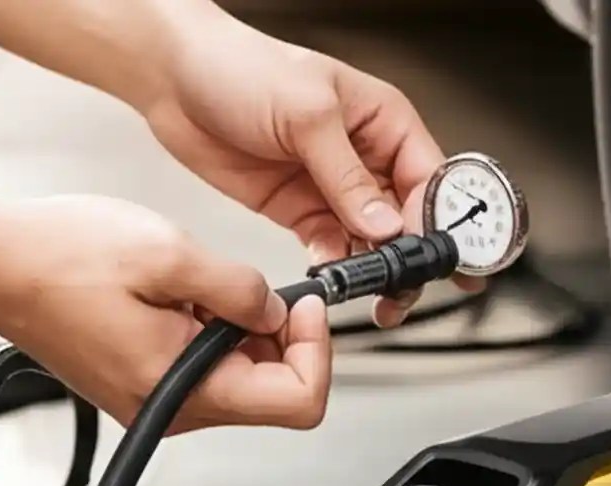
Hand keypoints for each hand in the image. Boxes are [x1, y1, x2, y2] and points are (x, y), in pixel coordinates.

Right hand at [0, 195, 331, 433]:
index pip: (299, 402)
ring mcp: (157, 399)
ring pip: (242, 377)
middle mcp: (171, 410)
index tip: (305, 306)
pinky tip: (184, 294)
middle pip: (275, 393)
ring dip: (244, 330)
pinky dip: (215, 329)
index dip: (317, 350)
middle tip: (264, 289)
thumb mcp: (172, 255)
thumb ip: (241, 290)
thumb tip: (277, 312)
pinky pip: (206, 365)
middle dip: (283, 338)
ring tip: (205, 286)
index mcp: (184, 391)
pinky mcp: (143, 380)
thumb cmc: (57, 258)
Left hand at [141, 16, 483, 326]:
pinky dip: (336, 265)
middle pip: (408, 217)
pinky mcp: (300, 208)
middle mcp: (365, 156)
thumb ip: (347, 176)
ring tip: (373, 293)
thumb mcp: (306, 114)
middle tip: (407, 289)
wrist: (172, 78)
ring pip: (372, 240)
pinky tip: (333, 274)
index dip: (438, 221)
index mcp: (383, 121)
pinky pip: (332, 246)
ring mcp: (333, 186)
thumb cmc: (239, 67)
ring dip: (374, 268)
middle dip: (411, 256)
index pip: (429, 179)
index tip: (437, 258)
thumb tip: (384, 225)